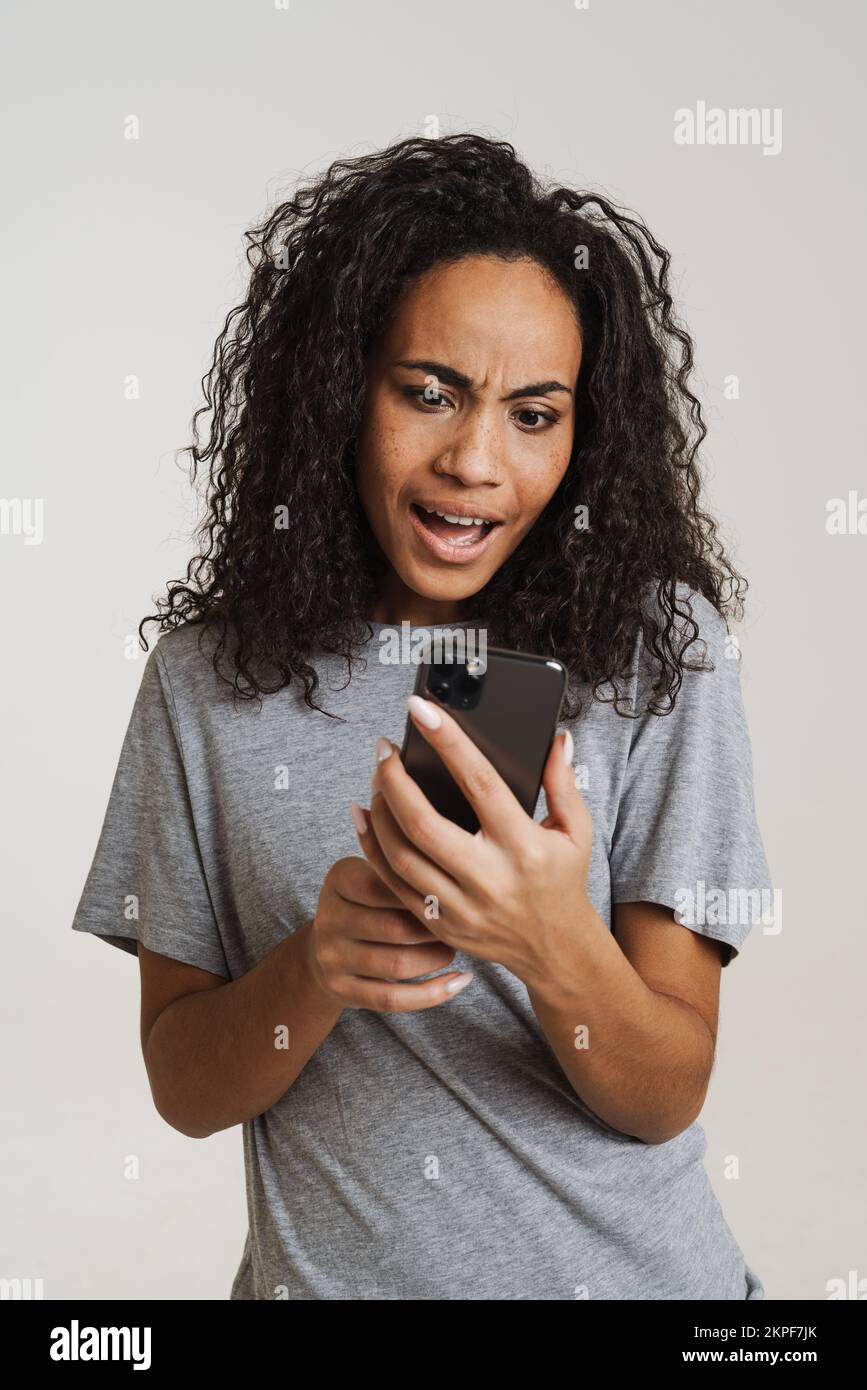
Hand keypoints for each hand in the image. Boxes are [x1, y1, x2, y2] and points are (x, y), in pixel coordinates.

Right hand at [307, 855, 474, 1012]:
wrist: (325, 948)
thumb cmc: (369, 904)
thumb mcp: (374, 874)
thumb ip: (405, 865)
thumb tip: (457, 854)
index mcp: (338, 880)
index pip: (384, 885)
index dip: (422, 893)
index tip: (450, 893)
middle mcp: (329, 918)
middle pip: (394, 927)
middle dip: (434, 928)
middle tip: (460, 923)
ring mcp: (331, 957)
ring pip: (396, 965)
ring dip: (436, 958)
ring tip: (453, 947)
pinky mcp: (341, 990)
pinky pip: (392, 999)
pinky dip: (432, 994)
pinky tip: (458, 982)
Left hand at [351, 695, 594, 992]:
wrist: (556, 951)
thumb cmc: (563, 880)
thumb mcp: (577, 831)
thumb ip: (563, 783)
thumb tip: (557, 738)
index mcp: (522, 845)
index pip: (478, 783)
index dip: (448, 742)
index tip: (422, 709)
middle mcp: (488, 877)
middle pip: (423, 823)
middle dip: (394, 780)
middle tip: (384, 749)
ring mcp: (460, 906)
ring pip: (400, 855)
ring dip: (379, 811)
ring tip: (376, 778)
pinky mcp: (440, 924)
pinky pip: (392, 883)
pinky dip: (372, 846)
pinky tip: (364, 816)